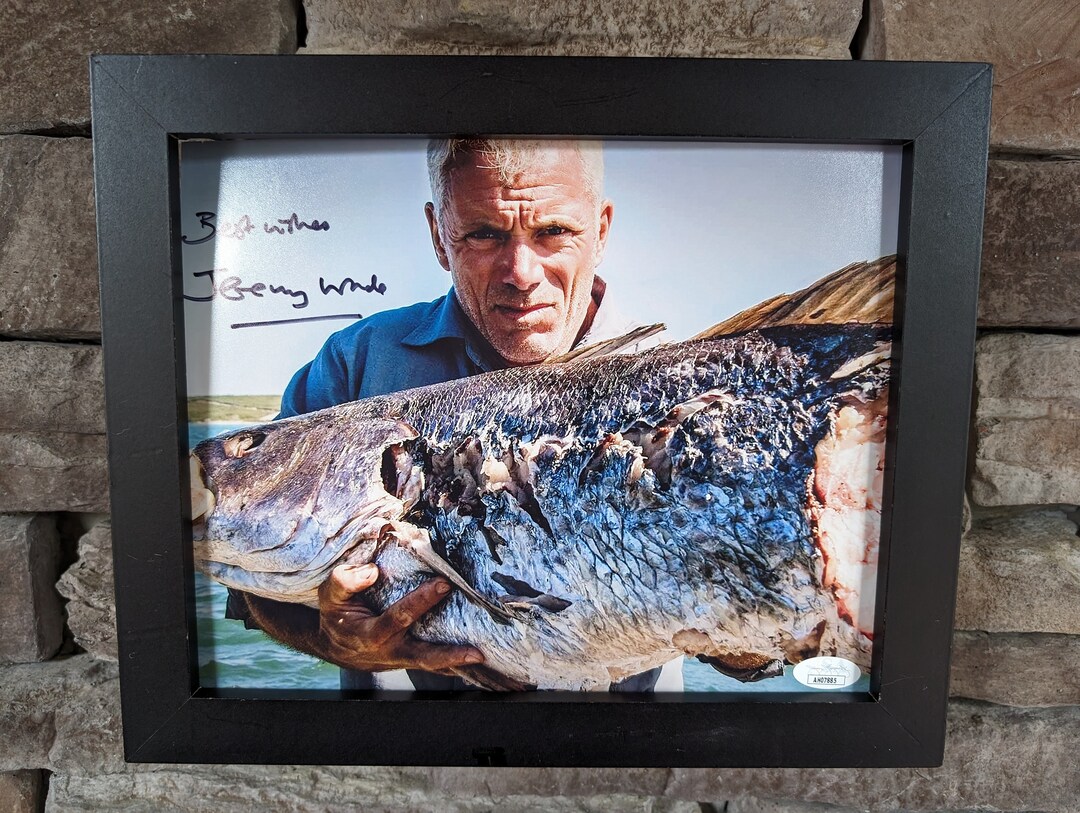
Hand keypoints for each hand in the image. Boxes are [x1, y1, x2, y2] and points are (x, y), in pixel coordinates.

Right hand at [316, 563, 484, 673]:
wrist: (336, 646)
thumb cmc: (337, 615)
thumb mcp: (329, 595)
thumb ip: (345, 581)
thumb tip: (373, 572)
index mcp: (370, 634)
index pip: (399, 618)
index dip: (420, 601)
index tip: (443, 583)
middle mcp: (389, 651)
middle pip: (422, 657)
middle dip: (448, 653)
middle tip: (475, 651)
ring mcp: (402, 659)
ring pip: (431, 665)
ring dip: (457, 664)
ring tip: (483, 659)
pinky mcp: (410, 660)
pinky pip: (434, 666)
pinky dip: (454, 666)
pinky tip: (478, 663)